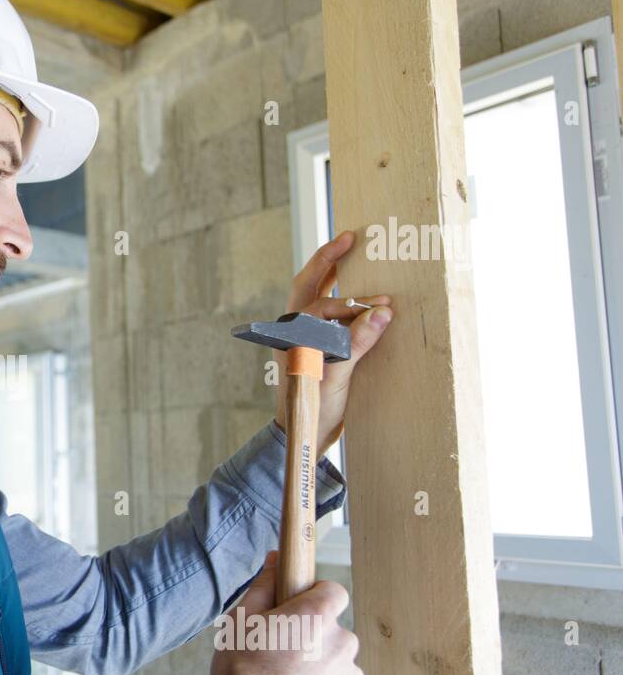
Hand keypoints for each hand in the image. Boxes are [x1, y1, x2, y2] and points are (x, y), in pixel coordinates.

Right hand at [209, 552, 362, 674]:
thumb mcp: (240, 622)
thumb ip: (264, 586)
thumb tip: (278, 559)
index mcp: (316, 618)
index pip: (333, 592)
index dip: (314, 599)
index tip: (298, 612)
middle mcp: (342, 646)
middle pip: (334, 633)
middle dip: (313, 640)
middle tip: (281, 657)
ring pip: (337, 666)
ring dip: (319, 671)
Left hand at [275, 231, 392, 453]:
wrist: (303, 436)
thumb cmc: (311, 409)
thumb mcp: (335, 378)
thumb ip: (355, 344)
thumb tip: (382, 312)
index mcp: (292, 335)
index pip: (319, 305)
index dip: (351, 300)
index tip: (383, 302)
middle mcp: (295, 331)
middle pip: (308, 285)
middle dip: (327, 260)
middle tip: (349, 237)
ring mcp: (305, 337)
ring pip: (316, 296)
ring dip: (335, 276)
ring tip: (356, 256)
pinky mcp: (317, 346)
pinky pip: (328, 314)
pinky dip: (343, 300)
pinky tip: (363, 295)